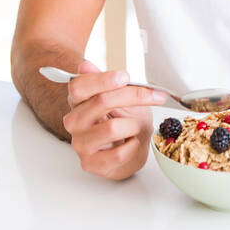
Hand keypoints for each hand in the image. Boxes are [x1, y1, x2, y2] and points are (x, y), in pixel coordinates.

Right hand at [62, 59, 165, 179]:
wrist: (130, 151)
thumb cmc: (125, 122)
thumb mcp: (120, 98)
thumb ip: (105, 82)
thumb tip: (85, 65)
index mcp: (78, 101)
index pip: (79, 86)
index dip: (103, 80)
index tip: (126, 76)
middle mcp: (74, 122)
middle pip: (101, 101)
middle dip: (133, 96)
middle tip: (155, 96)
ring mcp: (81, 144)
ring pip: (112, 128)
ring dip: (134, 125)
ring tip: (136, 127)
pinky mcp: (91, 164)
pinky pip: (119, 152)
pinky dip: (133, 145)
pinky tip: (132, 143)